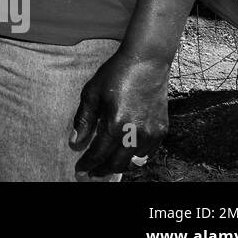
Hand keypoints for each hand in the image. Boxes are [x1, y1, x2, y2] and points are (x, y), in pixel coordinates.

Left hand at [71, 49, 170, 176]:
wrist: (146, 62)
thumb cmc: (116, 74)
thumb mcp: (92, 93)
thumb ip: (84, 120)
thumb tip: (75, 142)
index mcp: (116, 124)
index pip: (99, 154)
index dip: (88, 165)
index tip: (80, 171)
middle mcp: (135, 133)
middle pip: (117, 164)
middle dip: (102, 172)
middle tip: (91, 175)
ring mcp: (152, 133)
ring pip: (134, 162)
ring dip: (119, 166)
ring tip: (106, 166)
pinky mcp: (162, 130)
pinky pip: (147, 153)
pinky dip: (135, 157)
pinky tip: (124, 154)